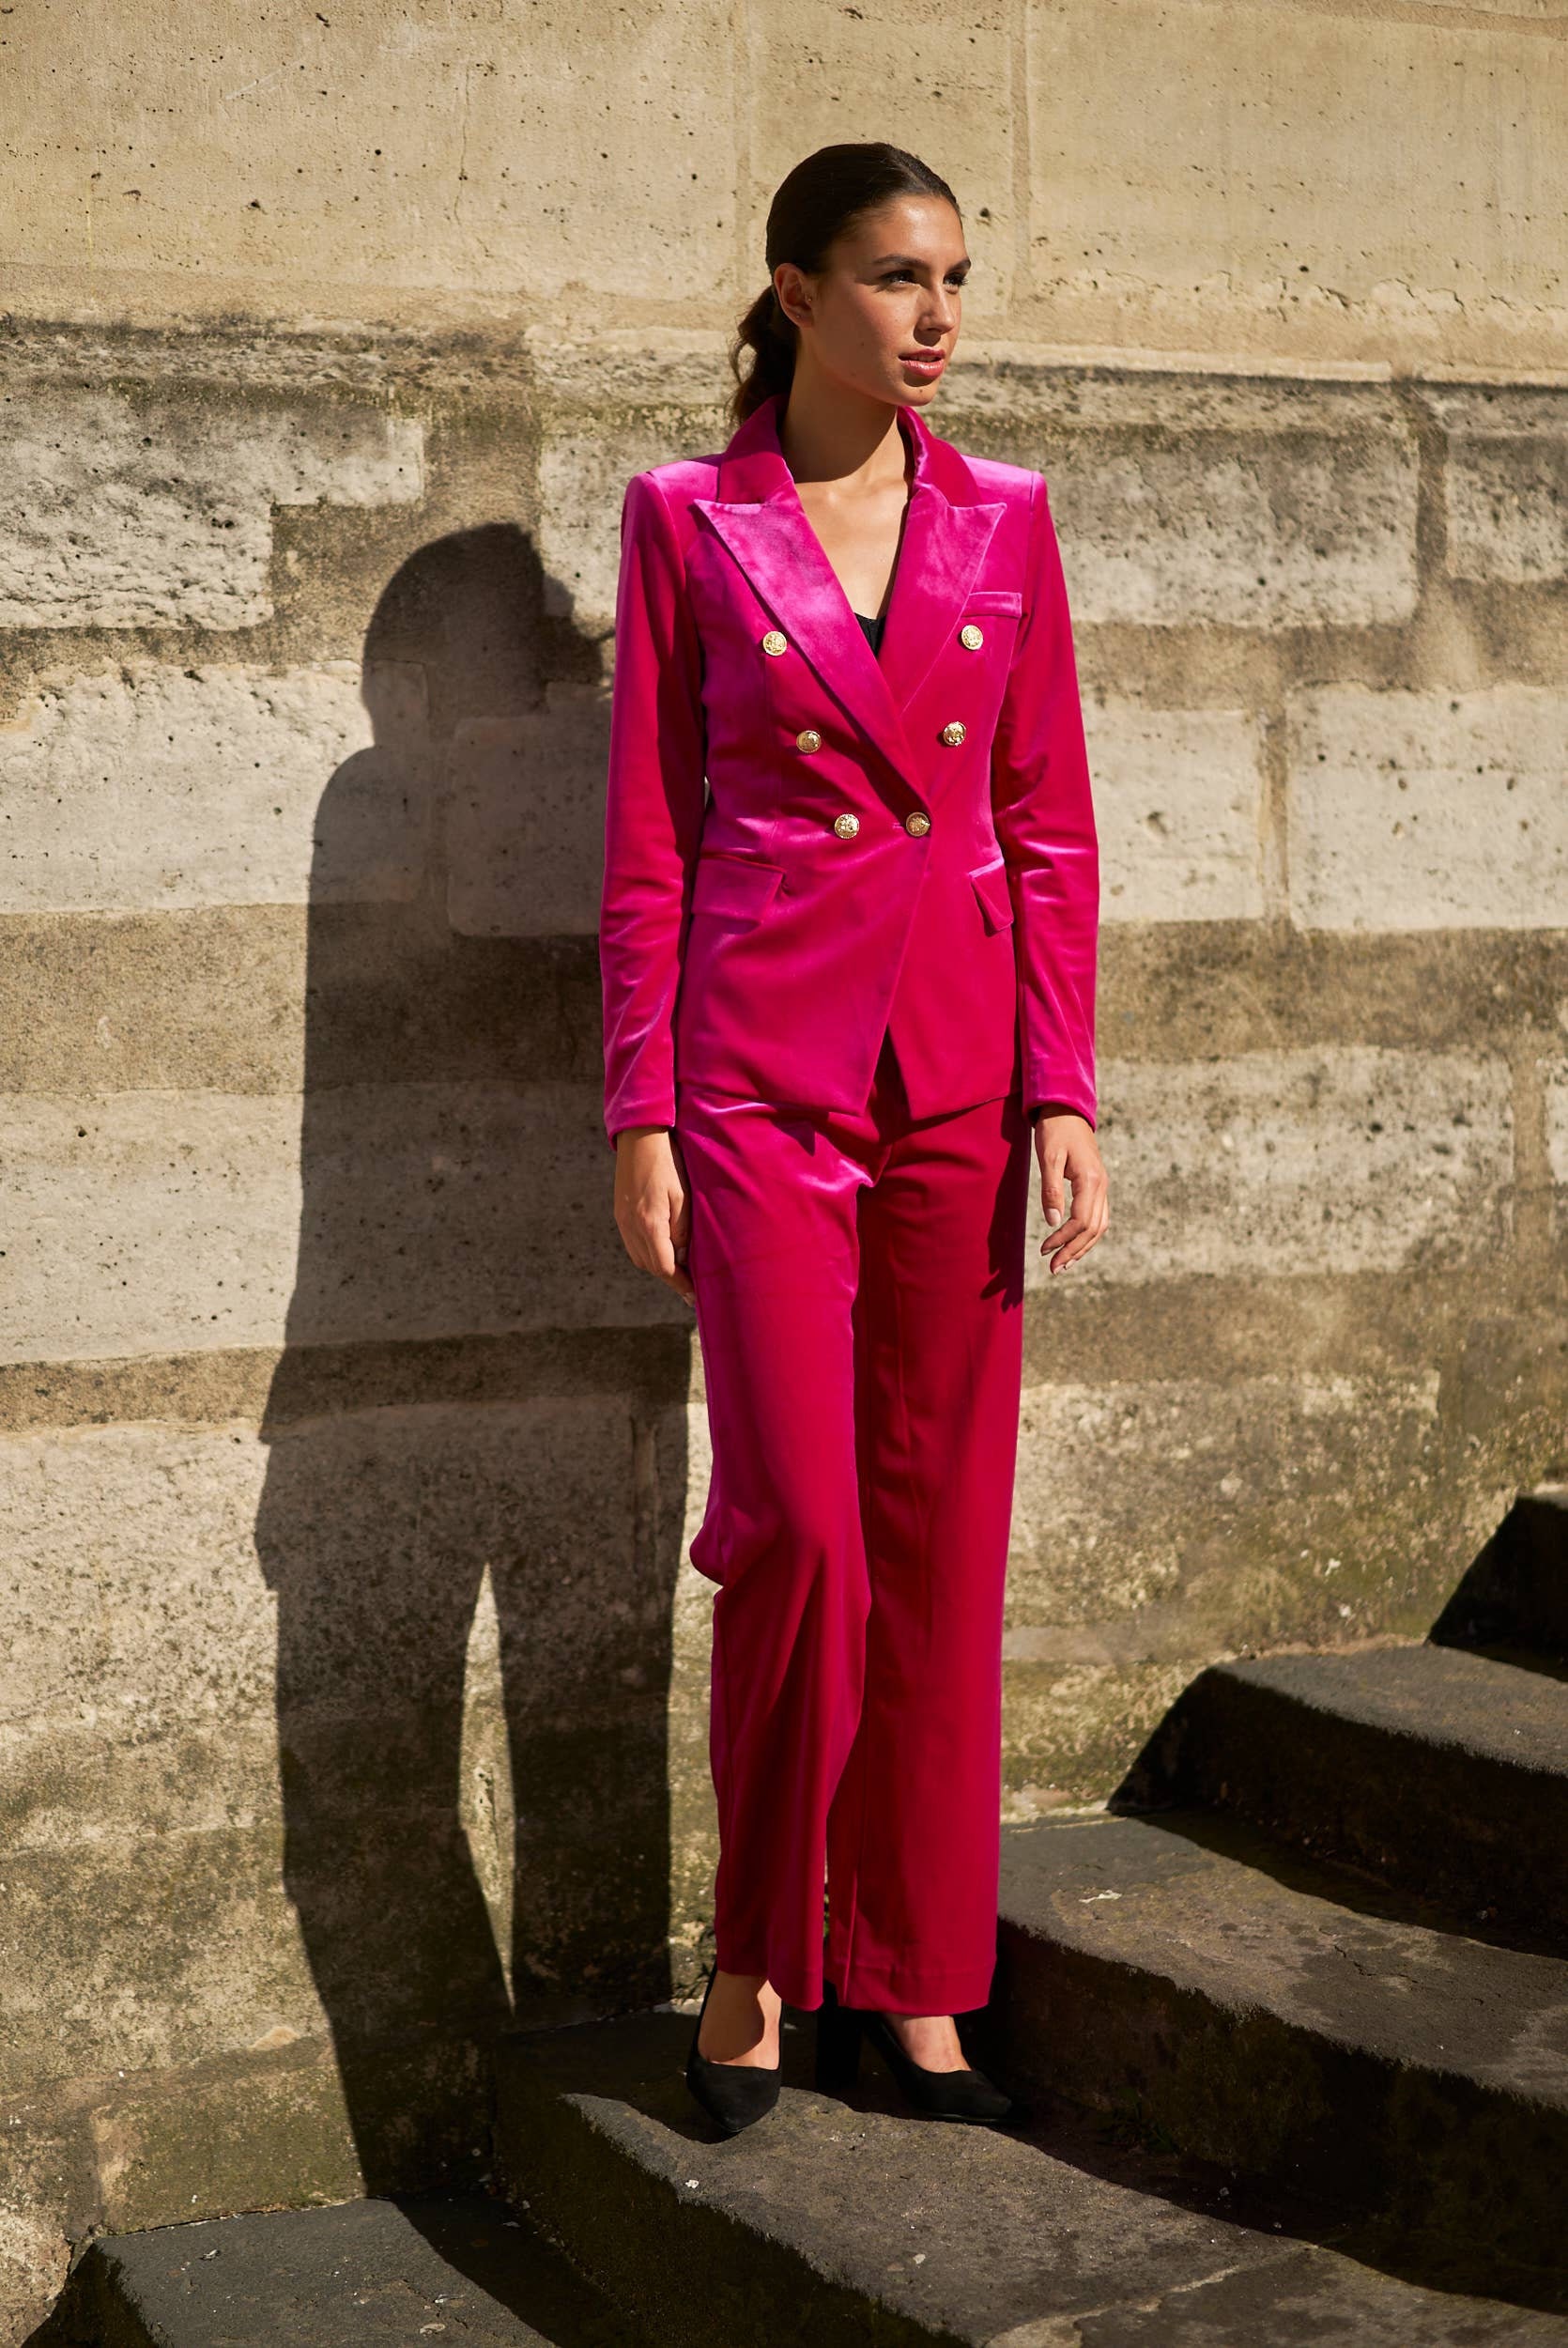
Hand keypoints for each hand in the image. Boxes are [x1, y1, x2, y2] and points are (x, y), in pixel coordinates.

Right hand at [613, 1125, 695, 1304]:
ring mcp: (623, 1221)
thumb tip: (683, 1258)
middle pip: (652, 1267)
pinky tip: (661, 1252)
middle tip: (690, 1289)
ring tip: (679, 1273)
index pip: (666, 1268)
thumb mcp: (683, 1197)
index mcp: (650, 1225)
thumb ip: (683, 1231)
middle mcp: (632, 1227)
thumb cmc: (669, 1164)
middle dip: (672, 1280)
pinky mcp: (620, 1214)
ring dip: (659, 1268)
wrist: (639, 1138)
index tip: (694, 1296)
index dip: (681, 1285)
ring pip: (640, 1258)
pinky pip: (633, 1245)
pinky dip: (648, 1254)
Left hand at [1032, 1110, 1107, 1273]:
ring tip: (1064, 1264)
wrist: (1067, 1110)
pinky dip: (1087, 1235)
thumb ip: (1051, 1189)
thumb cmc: (1054, 1131)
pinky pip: (1098, 1217)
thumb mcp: (1047, 1157)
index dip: (1063, 1240)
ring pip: (1099, 1226)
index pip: (1081, 1221)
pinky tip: (1074, 1244)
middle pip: (1093, 1229)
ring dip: (1082, 1247)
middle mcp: (1102, 1186)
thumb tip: (1052, 1222)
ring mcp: (1102, 1187)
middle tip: (1053, 1269)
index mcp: (1091, 1180)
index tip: (1044, 1250)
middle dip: (1073, 1251)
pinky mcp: (1097, 1186)